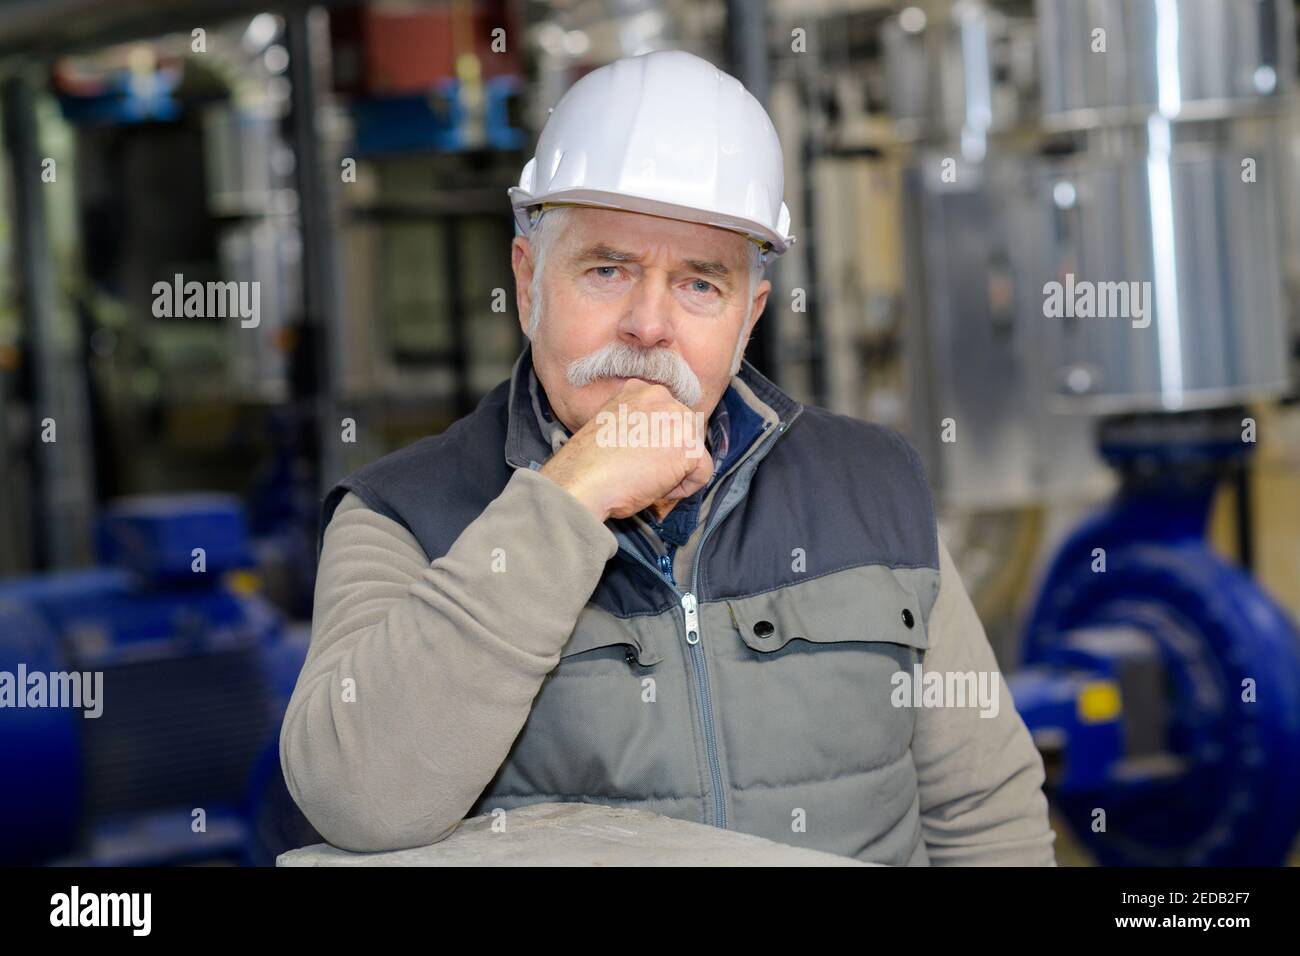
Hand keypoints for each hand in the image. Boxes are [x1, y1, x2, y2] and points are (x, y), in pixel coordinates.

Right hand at [539, 379, 713, 521]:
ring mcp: (678, 419)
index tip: (635, 457)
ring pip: (694, 452)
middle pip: (685, 432)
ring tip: (644, 478)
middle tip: (639, 471)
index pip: (667, 418)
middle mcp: (662, 396)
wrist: (581, 480)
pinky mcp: (689, 446)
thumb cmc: (587, 464)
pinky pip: (703, 474)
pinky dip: (684, 489)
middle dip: (669, 456)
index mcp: (639, 389)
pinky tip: (655, 487)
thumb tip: (657, 443)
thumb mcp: (611, 426)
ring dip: (675, 472)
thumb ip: (638, 424)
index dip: (656, 444)